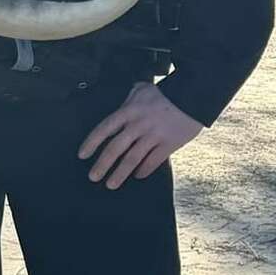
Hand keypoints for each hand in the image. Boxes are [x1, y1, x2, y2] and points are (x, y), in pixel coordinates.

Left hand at [78, 81, 202, 188]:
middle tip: (93, 177)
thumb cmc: (165, 93)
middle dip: (102, 165)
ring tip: (111, 184)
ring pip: (133, 158)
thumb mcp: (141, 90)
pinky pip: (154, 161)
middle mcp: (138, 125)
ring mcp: (154, 135)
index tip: (82, 155)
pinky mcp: (170, 143)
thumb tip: (118, 106)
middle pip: (116, 148)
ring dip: (120, 173)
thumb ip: (127, 99)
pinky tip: (137, 176)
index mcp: (128, 111)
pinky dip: (144, 170)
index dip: (91, 143)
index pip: (104, 129)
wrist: (193, 96)